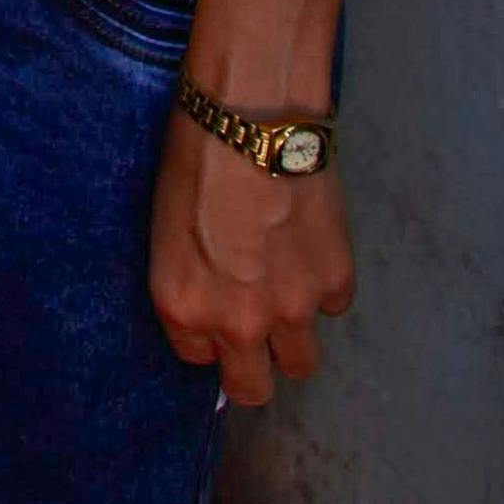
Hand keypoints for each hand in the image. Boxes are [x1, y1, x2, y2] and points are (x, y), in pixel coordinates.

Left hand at [146, 113, 355, 405]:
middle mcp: (237, 322)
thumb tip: (211, 306)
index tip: (215, 306)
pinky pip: (333, 306)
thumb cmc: (196, 156)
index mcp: (183, 308)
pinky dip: (324, 284)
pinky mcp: (335, 281)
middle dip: (252, 365)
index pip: (198, 359)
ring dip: (293, 334)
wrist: (253, 114)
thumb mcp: (168, 228)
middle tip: (255, 327)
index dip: (208, 332)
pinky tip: (308, 242)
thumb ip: (190, 282)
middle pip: (253, 389)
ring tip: (284, 286)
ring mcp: (292, 308)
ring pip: (301, 363)